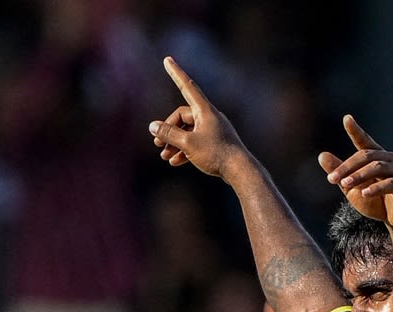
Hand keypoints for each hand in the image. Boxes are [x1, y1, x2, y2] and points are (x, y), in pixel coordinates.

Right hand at [148, 57, 249, 178]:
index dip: (175, 73)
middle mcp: (210, 116)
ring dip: (175, 143)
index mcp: (204, 110)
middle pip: (182, 117)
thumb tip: (152, 126)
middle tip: (158, 144)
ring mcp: (213, 129)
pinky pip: (196, 141)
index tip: (167, 59)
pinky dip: (185, 150)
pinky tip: (175, 162)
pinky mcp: (216, 142)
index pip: (187, 86)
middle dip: (168, 130)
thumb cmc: (215, 154)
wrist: (240, 170)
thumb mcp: (187, 143)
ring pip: (188, 131)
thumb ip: (168, 134)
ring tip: (164, 156)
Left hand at [318, 115, 392, 232]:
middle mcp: (389, 159)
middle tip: (331, 179)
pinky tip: (365, 193)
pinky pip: (390, 184)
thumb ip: (340, 173)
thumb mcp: (352, 188)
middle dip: (347, 167)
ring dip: (359, 176)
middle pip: (366, 156)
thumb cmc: (375, 202)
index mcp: (376, 157)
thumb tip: (321, 155)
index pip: (364, 142)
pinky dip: (377, 188)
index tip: (347, 118)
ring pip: (377, 168)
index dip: (356, 130)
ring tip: (345, 184)